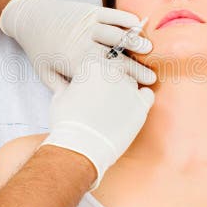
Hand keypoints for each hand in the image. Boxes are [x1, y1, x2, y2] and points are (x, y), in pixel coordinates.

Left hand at [0, 0, 155, 92]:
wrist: (30, 17)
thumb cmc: (39, 49)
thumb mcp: (45, 73)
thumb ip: (63, 89)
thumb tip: (82, 105)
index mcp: (72, 61)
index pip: (102, 74)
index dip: (120, 84)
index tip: (135, 92)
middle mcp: (82, 42)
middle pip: (113, 57)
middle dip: (134, 68)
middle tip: (151, 77)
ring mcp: (87, 25)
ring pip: (114, 34)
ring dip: (132, 42)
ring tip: (148, 50)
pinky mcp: (89, 11)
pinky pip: (110, 14)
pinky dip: (124, 19)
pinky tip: (137, 26)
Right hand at [40, 45, 154, 189]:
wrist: (81, 146)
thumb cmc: (66, 123)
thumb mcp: (59, 98)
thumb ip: (67, 85)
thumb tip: (68, 86)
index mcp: (91, 62)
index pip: (102, 59)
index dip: (99, 73)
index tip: (96, 84)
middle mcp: (112, 69)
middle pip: (120, 67)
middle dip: (113, 80)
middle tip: (106, 97)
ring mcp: (129, 85)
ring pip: (133, 80)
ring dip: (126, 91)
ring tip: (115, 108)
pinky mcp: (141, 103)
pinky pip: (147, 94)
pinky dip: (141, 100)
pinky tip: (131, 109)